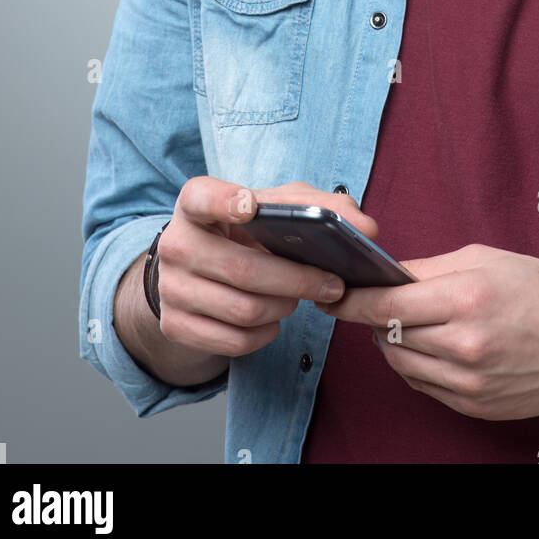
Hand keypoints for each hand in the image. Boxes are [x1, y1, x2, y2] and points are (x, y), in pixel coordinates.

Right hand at [156, 177, 377, 358]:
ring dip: (284, 308)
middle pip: (243, 269)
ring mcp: (171, 288)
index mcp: (195, 201)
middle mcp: (175, 243)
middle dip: (298, 280)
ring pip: (243, 309)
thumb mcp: (278, 207)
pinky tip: (274, 318)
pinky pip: (233, 341)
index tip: (252, 206)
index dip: (226, 201)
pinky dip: (266, 334)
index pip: (203, 197)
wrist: (197, 268)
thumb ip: (324, 206)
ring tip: (299, 298)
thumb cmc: (247, 230)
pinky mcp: (174, 325)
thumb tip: (366, 228)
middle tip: (333, 284)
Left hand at [315, 243, 538, 420]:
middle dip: (376, 318)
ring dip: (394, 343)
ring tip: (407, 323)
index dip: (352, 301)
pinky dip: (417, 366)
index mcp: (466, 297)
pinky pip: (425, 387)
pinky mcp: (476, 406)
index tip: (333, 295)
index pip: (386, 304)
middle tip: (378, 302)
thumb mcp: (484, 258)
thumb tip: (386, 274)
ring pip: (402, 365)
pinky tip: (431, 347)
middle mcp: (465, 344)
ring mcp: (470, 382)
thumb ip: (429, 267)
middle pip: (389, 335)